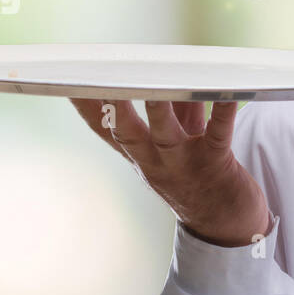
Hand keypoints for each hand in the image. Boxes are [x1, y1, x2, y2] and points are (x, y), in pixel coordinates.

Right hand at [70, 98, 270, 247]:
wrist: (226, 225)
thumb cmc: (199, 174)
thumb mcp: (179, 140)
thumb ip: (174, 106)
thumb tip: (171, 69)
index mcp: (141, 155)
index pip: (104, 130)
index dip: (84, 108)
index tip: (65, 82)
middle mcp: (156, 161)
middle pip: (126, 134)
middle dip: (114, 109)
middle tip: (102, 83)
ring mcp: (184, 164)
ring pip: (165, 135)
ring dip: (160, 110)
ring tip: (156, 87)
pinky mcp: (217, 164)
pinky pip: (218, 133)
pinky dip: (223, 112)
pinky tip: (228, 94)